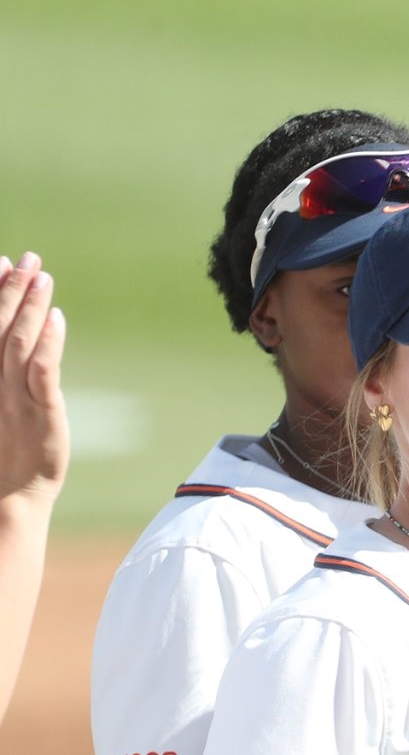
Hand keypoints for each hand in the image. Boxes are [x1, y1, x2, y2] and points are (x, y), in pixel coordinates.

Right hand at [0, 254, 66, 502]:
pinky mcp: (38, 412)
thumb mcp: (4, 406)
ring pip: (18, 342)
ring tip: (42, 275)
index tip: (0, 260)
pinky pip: (41, 371)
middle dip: (11, 289)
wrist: (8, 498)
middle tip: (25, 256)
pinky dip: (48, 343)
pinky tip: (57, 319)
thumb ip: (13, 369)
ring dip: (30, 307)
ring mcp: (12, 396)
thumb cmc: (5, 454)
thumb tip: (28, 334)